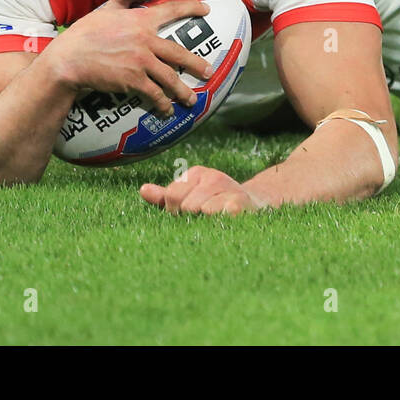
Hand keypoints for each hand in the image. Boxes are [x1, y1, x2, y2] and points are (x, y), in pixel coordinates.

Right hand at [45, 0, 213, 117]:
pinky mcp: (134, 80)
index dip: (191, 7)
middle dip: (196, 64)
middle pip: (179, 53)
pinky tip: (166, 110)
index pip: (172, 10)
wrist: (70, 60)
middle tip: (208, 71)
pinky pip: (155, 94)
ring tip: (191, 99)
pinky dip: (162, 103)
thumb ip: (120, 2)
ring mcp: (141, 61)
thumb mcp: (103, 11)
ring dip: (182, 90)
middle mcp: (145, 40)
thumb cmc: (84, 34)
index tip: (206, 8)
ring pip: (171, 78)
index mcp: (140, 19)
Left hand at [140, 165, 262, 214]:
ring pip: (202, 212)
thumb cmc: (217, 202)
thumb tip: (143, 190)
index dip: (175, 212)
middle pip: (185, 205)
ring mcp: (227, 188)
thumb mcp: (191, 196)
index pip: (172, 195)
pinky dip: (219, 223)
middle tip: (202, 222)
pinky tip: (223, 225)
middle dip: (190, 219)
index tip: (186, 217)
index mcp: (195, 174)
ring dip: (206, 224)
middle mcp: (211, 177)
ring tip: (214, 225)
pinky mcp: (241, 203)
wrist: (256, 205)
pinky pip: (221, 215)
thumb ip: (166, 196)